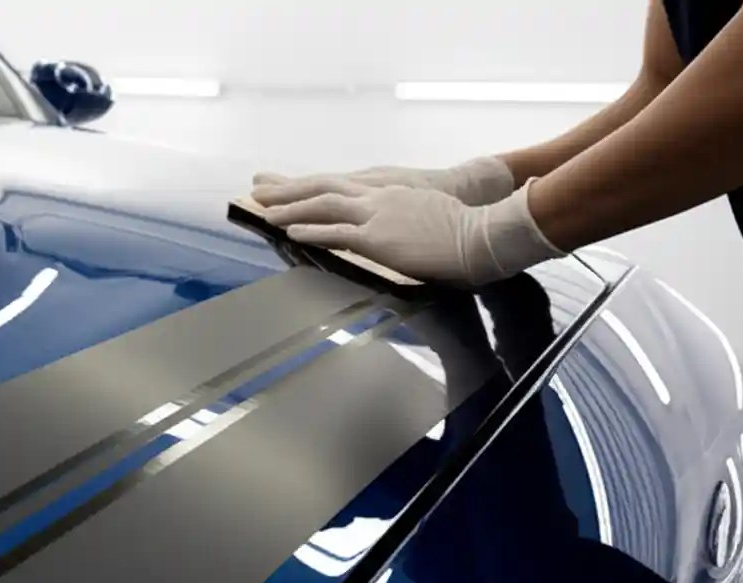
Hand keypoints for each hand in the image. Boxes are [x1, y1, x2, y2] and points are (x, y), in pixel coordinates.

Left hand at [253, 179, 563, 286]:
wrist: (484, 235)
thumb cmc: (465, 234)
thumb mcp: (430, 221)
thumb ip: (407, 225)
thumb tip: (400, 238)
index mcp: (391, 193)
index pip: (342, 185)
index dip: (312, 185)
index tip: (287, 184)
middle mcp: (379, 197)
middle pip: (324, 187)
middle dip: (289, 188)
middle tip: (259, 187)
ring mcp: (378, 214)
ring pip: (323, 205)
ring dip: (290, 207)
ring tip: (263, 210)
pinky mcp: (379, 237)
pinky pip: (336, 232)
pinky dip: (310, 231)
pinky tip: (288, 232)